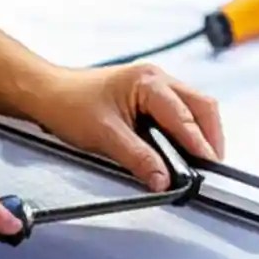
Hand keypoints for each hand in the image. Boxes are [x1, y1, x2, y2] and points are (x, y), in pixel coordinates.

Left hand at [23, 64, 224, 190]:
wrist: (46, 94)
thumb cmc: (68, 104)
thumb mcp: (104, 136)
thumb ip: (138, 158)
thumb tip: (163, 179)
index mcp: (149, 81)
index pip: (185, 116)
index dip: (200, 144)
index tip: (208, 168)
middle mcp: (157, 79)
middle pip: (201, 107)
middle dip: (209, 137)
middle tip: (211, 167)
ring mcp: (155, 87)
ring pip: (193, 109)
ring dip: (199, 135)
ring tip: (200, 162)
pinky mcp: (149, 98)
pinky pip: (179, 114)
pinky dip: (185, 134)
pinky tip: (181, 152)